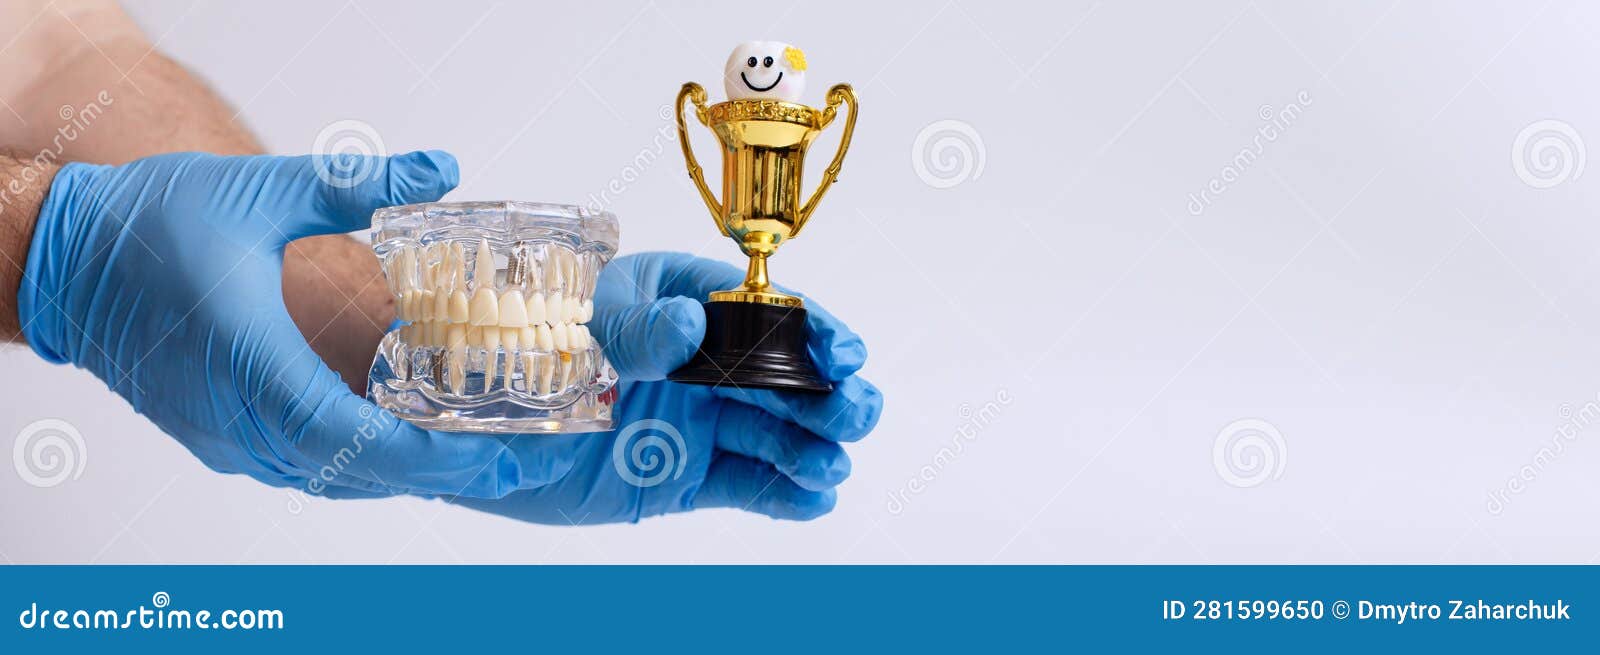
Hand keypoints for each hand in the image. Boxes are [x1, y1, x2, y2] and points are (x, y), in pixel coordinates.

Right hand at [19, 151, 543, 497]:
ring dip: (402, 474)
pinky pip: (302, 468)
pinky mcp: (221, 438)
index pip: (352, 440)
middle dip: (439, 471)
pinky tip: (402, 444)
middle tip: (514, 460)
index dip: (427, 456)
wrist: (64, 263)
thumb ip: (354, 183)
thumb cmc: (151, 225)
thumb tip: (440, 168)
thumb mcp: (259, 190)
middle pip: (356, 473)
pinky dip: (359, 464)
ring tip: (475, 458)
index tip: (491, 454)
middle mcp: (241, 420)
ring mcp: (228, 438)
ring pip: (330, 480)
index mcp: (252, 366)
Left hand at [452, 252, 882, 522]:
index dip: (808, 326)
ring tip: (828, 466)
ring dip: (813, 446)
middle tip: (853, 412)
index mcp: (673, 298)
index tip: (839, 350)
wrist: (463, 443)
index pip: (757, 306)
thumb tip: (690, 321)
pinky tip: (813, 499)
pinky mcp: (687, 475)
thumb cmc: (510, 361)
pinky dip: (784, 493)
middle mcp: (696, 358)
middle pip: (782, 371)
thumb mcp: (569, 333)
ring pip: (774, 430)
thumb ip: (632, 332)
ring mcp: (696, 418)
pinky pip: (746, 483)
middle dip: (827, 392)